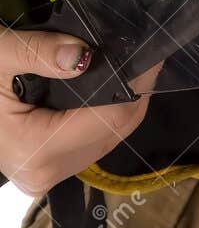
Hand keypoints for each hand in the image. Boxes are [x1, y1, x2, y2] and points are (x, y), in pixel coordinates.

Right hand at [0, 27, 162, 197]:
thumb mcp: (0, 56)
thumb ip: (40, 52)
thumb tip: (83, 54)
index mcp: (37, 150)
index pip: (111, 119)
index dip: (138, 84)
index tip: (153, 50)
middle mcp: (47, 173)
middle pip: (115, 131)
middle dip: (136, 91)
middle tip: (148, 50)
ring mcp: (47, 176)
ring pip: (108, 139)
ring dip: (124, 103)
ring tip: (134, 64)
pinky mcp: (48, 170)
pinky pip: (92, 143)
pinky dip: (106, 115)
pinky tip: (112, 87)